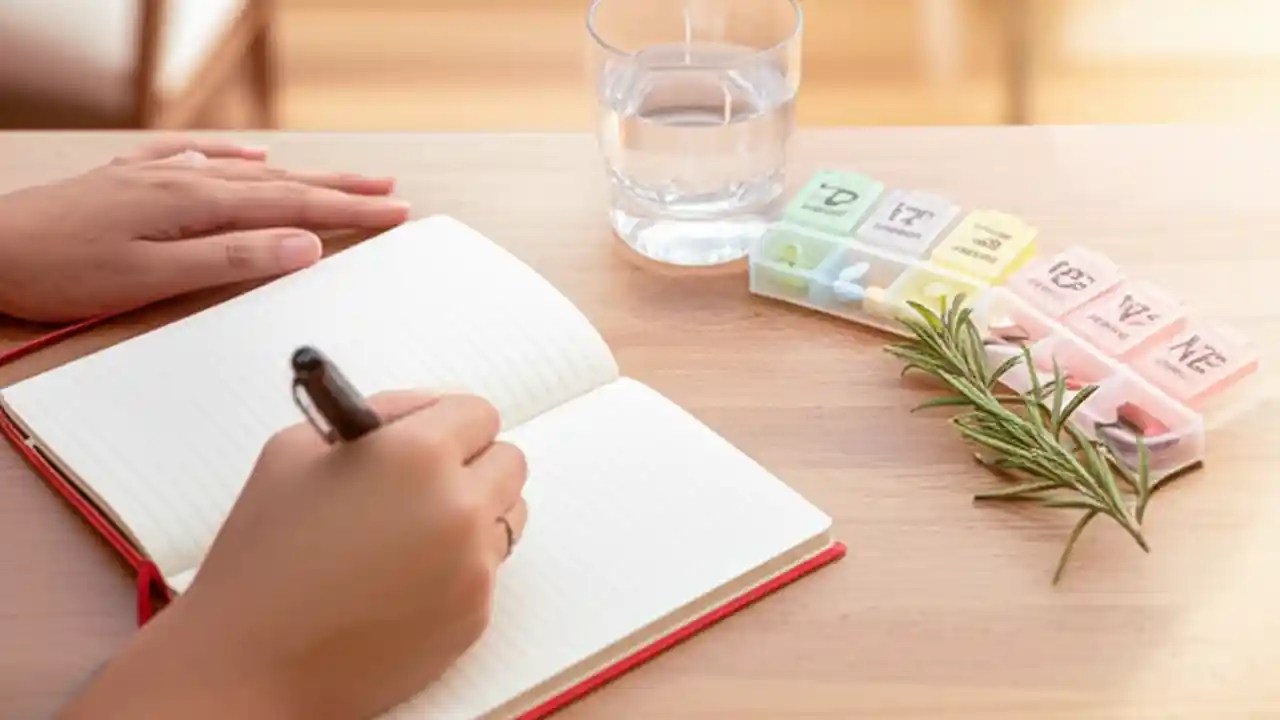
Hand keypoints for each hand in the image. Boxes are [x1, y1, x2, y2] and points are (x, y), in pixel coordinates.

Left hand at [0, 138, 410, 321]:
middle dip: (341, 188)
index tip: (395, 212)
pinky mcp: (129, 180)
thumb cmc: (60, 270)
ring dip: (300, 175)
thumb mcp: (151, 277)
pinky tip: (251, 156)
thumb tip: (299, 243)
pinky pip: (196, 160)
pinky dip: (233, 159)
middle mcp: (182, 180)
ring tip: (343, 177)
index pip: (293, 205)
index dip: (349, 210)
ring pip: (247, 173)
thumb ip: (230, 259)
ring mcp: (156, 176)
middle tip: (391, 192)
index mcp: (194, 204)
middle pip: (281, 183)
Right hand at [59, 391, 528, 719]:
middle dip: (470, 463)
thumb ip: (373, 418)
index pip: (478, 413)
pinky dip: (459, 566)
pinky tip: (402, 579)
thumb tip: (420, 413)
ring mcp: (474, 566)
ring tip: (412, 532)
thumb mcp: (296, 450)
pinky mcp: (475, 615)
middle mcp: (460, 506)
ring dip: (474, 513)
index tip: (425, 435)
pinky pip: (487, 569)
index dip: (447, 421)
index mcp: (419, 454)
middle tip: (420, 482)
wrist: (251, 663)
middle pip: (508, 462)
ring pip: (508, 515)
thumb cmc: (262, 552)